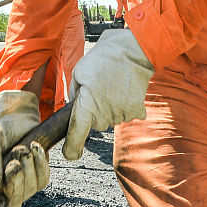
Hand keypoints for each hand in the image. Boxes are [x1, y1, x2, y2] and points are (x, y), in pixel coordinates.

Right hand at [0, 91, 46, 206]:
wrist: (16, 115)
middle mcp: (4, 189)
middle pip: (14, 202)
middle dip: (16, 183)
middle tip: (14, 163)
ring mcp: (23, 184)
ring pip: (31, 190)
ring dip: (29, 168)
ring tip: (22, 148)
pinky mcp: (38, 175)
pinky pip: (43, 178)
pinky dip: (40, 163)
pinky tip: (35, 147)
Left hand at [64, 29, 152, 160]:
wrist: (133, 51)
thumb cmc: (102, 59)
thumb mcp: (78, 71)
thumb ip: (74, 93)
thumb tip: (75, 106)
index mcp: (87, 106)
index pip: (76, 135)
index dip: (71, 148)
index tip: (70, 154)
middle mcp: (104, 115)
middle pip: (95, 124)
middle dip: (93, 111)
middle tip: (97, 89)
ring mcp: (122, 115)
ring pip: (110, 119)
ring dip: (109, 107)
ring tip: (111, 85)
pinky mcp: (136, 112)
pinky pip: (125, 115)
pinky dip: (124, 105)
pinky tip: (124, 90)